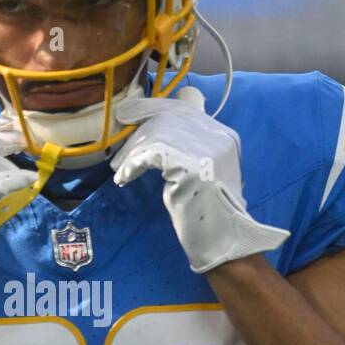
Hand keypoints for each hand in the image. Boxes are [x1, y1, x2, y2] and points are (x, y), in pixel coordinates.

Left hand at [110, 87, 288, 273]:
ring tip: (121, 170)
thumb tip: (148, 128)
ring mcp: (208, 149)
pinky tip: (125, 177)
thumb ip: (186, 148)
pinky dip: (132, 165)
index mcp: (224, 136)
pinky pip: (150, 153)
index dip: (151, 107)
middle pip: (167, 117)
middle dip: (137, 133)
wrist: (222, 239)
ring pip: (156, 133)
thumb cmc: (205, 210)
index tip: (127, 114)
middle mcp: (219, 136)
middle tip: (120, 153)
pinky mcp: (192, 165)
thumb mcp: (200, 171)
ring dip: (132, 152)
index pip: (182, 105)